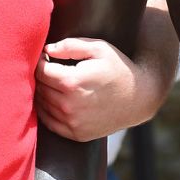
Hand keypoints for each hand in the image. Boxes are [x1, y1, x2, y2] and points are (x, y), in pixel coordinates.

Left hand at [36, 37, 162, 140]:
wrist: (139, 99)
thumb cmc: (118, 70)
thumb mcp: (99, 48)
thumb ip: (70, 46)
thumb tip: (47, 50)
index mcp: (72, 82)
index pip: (40, 71)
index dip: (40, 62)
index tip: (46, 58)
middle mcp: (69, 105)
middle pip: (40, 88)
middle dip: (42, 77)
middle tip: (51, 69)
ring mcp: (72, 122)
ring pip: (42, 105)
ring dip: (43, 93)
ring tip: (55, 83)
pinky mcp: (76, 134)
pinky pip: (49, 122)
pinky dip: (47, 111)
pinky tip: (56, 100)